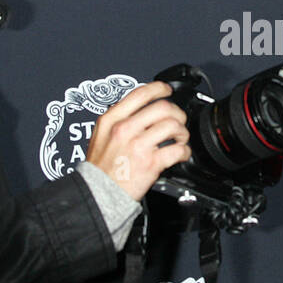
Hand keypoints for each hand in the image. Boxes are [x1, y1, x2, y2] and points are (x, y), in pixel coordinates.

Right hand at [85, 81, 190, 200]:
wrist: (97, 193)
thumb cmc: (99, 169)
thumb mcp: (100, 135)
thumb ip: (118, 120)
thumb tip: (138, 110)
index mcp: (112, 119)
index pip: (140, 94)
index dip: (159, 88)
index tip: (166, 90)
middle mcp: (125, 129)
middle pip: (162, 107)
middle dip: (176, 113)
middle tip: (178, 120)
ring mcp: (138, 145)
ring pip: (173, 126)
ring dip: (182, 132)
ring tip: (180, 138)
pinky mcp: (151, 163)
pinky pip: (177, 150)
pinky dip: (184, 151)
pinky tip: (180, 153)